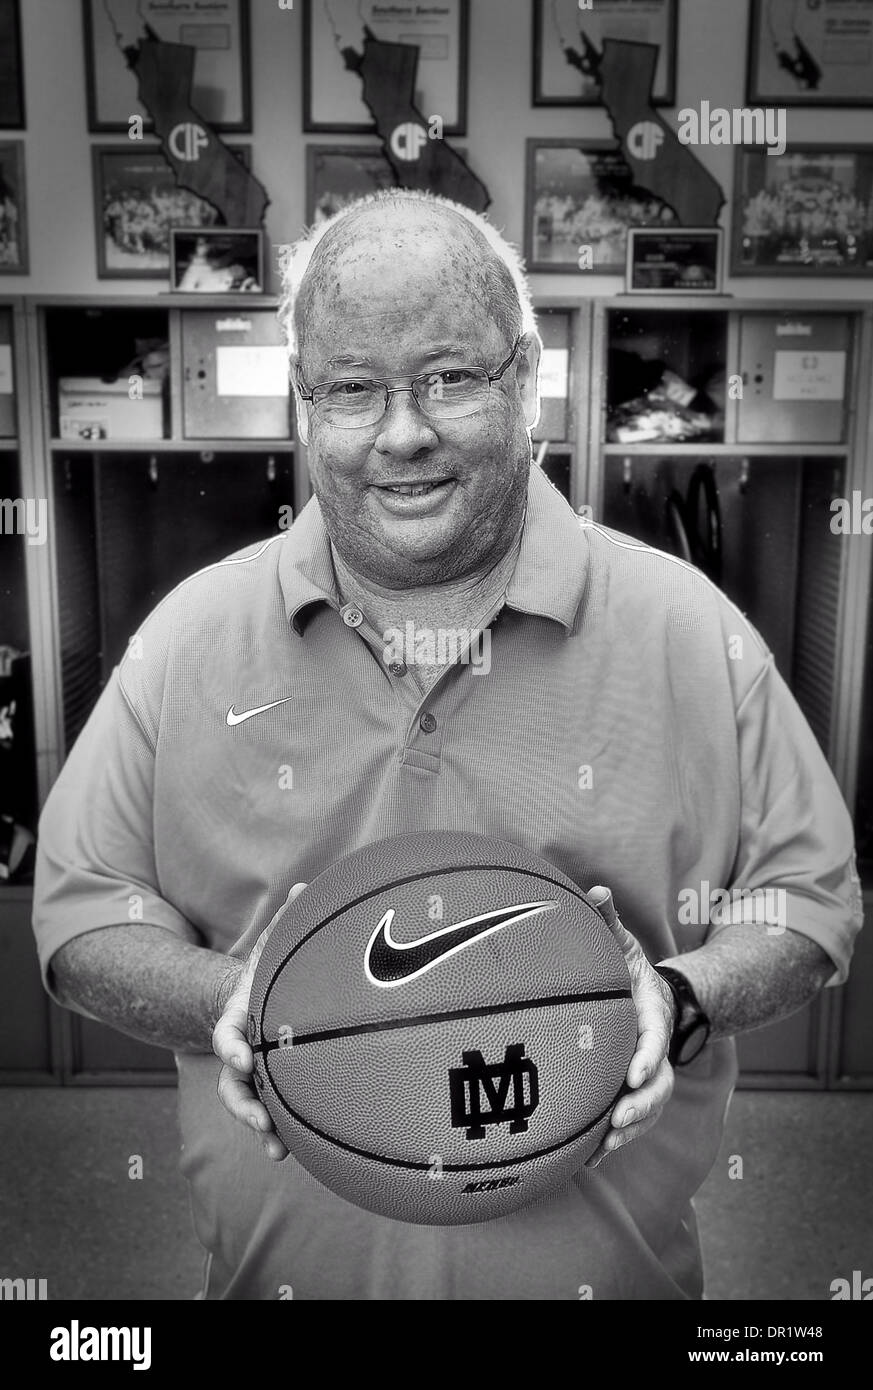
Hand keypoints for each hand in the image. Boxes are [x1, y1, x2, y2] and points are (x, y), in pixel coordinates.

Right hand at [212, 883, 306, 1160]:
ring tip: (277, 1150)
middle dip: (243, 1101)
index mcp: (238, 1017)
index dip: (230, 1045)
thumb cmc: (272, 972)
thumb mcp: (275, 945)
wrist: (261, 1000)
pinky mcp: (270, 1087)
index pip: (226, 1033)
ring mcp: (252, 1073)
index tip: (240, 1055)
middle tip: (260, 1118)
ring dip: (260, 1126)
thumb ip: (288, 919)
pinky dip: (278, 1133)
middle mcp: (239, 1049)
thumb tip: (306, 884)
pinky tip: (292, 1153)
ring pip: (247, 1104)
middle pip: (232, 1081)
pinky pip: (270, 1113)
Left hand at [585, 885, 675, 1167]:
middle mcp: (654, 1052)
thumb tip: (596, 889)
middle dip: (642, 1107)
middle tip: (619, 1121)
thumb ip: (609, 920)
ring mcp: (646, 1077)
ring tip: (602, 1150)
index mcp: (653, 1017)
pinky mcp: (632, 1094)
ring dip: (628, 1133)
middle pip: (658, 1087)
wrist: (649, 996)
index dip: (649, 1057)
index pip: (656, 1040)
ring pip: (647, 1112)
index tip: (635, 1073)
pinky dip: (612, 1143)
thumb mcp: (622, 943)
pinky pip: (629, 1123)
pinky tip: (587, 1162)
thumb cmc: (628, 969)